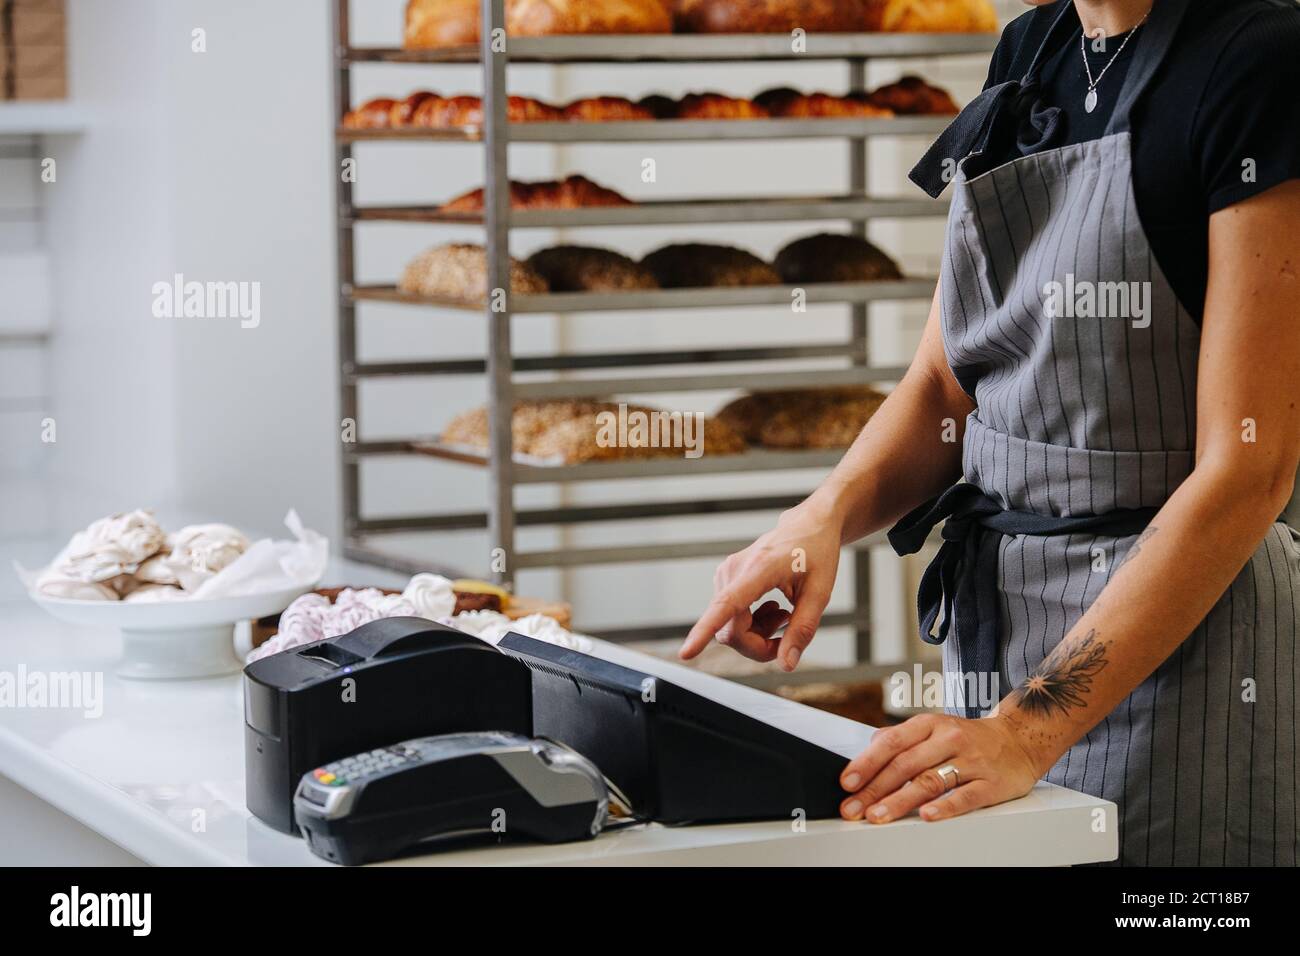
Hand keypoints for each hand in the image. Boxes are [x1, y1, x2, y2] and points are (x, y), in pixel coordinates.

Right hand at [678, 499, 843, 670]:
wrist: (808, 525)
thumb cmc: (816, 552)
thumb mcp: (819, 593)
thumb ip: (802, 630)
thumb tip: (786, 664)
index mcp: (758, 569)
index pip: (726, 606)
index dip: (704, 632)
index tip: (686, 653)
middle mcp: (734, 570)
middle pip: (729, 630)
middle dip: (757, 645)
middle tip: (786, 640)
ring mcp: (726, 573)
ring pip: (729, 627)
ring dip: (756, 633)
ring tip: (784, 615)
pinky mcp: (725, 578)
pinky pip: (729, 616)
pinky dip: (750, 623)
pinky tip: (771, 608)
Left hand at [838, 712, 1044, 823]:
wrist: (1020, 739)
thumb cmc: (969, 737)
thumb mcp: (934, 728)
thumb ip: (901, 738)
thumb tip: (868, 749)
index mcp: (930, 725)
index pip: (891, 743)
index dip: (866, 763)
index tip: (847, 782)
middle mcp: (949, 740)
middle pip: (906, 765)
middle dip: (875, 789)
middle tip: (854, 808)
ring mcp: (971, 761)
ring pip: (931, 781)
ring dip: (900, 800)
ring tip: (879, 816)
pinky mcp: (991, 783)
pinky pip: (965, 797)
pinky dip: (945, 807)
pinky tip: (926, 816)